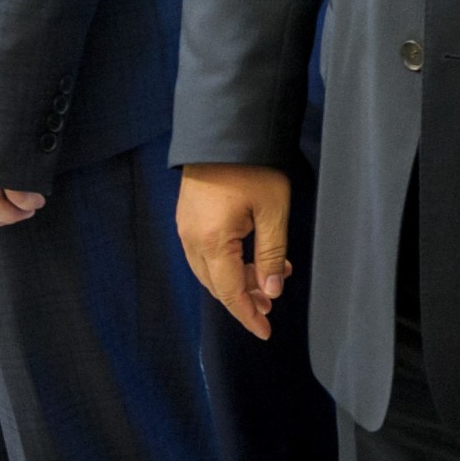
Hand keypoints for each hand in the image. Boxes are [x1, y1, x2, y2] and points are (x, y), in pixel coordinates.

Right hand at [177, 164, 291, 340]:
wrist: (225, 129)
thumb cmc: (253, 166)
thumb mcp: (273, 211)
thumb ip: (272, 255)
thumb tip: (272, 291)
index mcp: (211, 241)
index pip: (229, 292)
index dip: (248, 314)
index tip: (265, 332)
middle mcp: (191, 239)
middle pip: (216, 284)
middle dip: (244, 297)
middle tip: (272, 302)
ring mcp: (186, 227)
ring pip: (210, 269)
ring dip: (237, 278)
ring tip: (269, 277)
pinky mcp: (188, 215)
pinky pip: (205, 251)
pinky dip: (227, 261)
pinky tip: (252, 255)